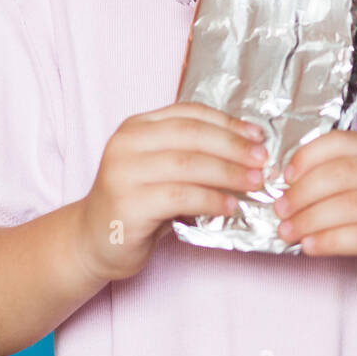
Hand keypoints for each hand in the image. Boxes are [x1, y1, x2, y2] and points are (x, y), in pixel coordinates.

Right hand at [75, 102, 267, 284]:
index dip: (228, 122)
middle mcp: (126, 143)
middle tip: (263, 161)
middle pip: (192, 135)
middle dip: (234, 147)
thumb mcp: (159, 168)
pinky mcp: (128, 204)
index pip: (189, 114)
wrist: (92, 241)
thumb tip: (247, 149)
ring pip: (189, 164)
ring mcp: (123, 173)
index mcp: (136, 126)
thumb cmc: (135, 203)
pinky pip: (181, 197)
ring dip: (229, 173)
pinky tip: (231, 206)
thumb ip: (190, 152)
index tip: (258, 136)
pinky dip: (212, 199)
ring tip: (255, 184)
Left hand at [274, 129, 356, 304]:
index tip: (283, 177)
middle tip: (278, 209)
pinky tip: (309, 246)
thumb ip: (337, 180)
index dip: (306, 156)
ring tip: (286, 231)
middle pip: (342, 173)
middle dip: (302, 191)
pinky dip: (329, 241)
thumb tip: (285, 183)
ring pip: (349, 205)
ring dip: (309, 219)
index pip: (341, 142)